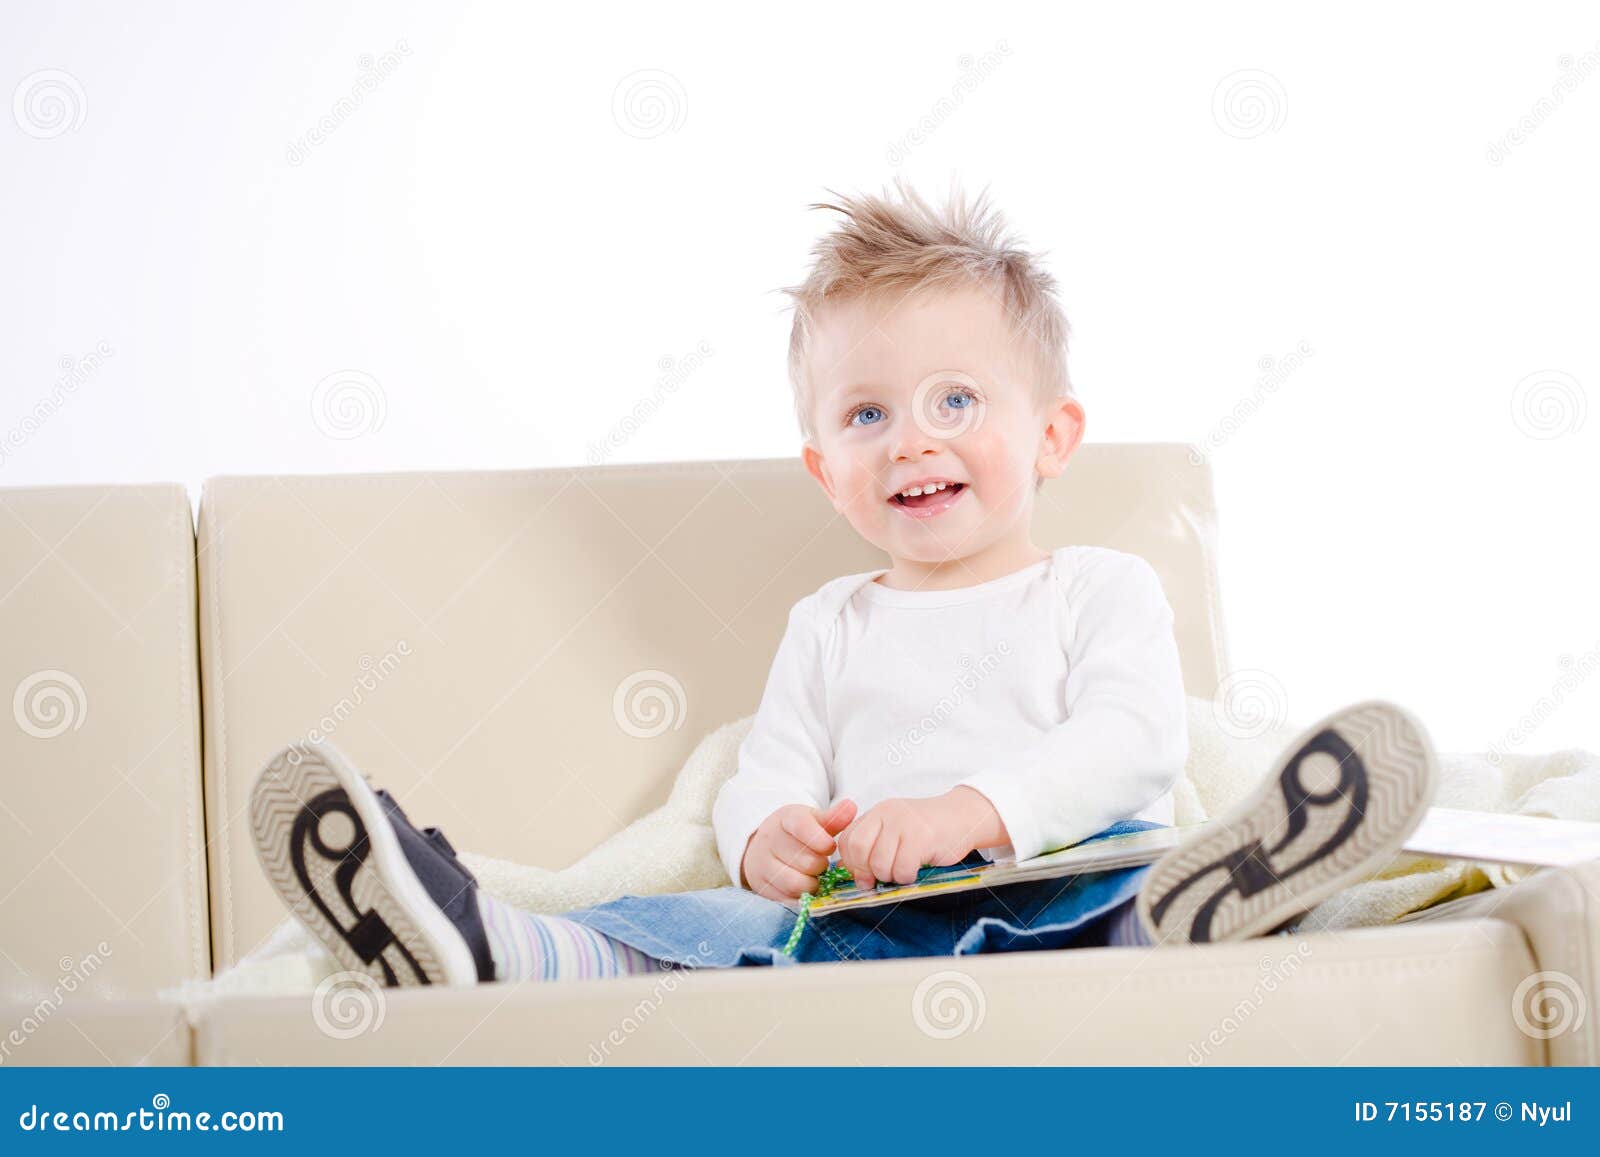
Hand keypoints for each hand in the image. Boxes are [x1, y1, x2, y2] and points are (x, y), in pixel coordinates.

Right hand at [740, 798, 857, 901]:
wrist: (765, 847)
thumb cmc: (796, 833)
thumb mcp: (813, 820)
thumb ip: (833, 817)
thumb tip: (851, 806)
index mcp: (785, 819)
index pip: (801, 826)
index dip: (819, 839)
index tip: (830, 846)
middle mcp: (770, 841)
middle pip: (806, 861)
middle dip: (820, 865)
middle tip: (822, 862)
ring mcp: (763, 865)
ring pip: (796, 883)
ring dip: (812, 883)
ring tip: (814, 876)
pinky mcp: (761, 886)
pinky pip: (787, 899)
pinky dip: (801, 897)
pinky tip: (804, 887)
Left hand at [835, 789, 999, 890]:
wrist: (963, 817)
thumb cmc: (928, 830)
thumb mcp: (895, 832)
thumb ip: (873, 847)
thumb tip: (856, 876)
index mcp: (876, 813)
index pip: (847, 840)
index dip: (850, 862)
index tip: (863, 874)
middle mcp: (886, 814)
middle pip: (857, 850)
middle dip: (866, 871)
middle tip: (880, 878)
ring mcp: (903, 824)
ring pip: (879, 863)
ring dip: (890, 876)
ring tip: (902, 871)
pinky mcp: (921, 837)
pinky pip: (902, 869)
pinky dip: (906, 877)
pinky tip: (915, 870)